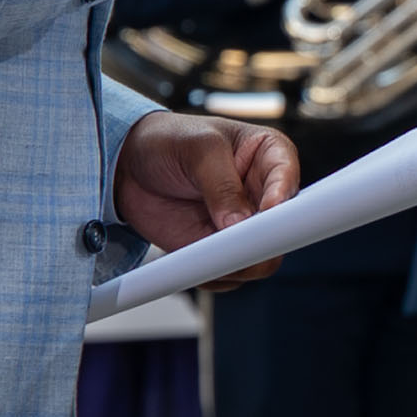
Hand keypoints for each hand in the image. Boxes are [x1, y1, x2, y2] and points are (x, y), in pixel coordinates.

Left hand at [116, 111, 301, 285]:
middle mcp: (262, 194)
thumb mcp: (198, 148)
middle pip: (283, 229)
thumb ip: (221, 183)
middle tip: (236, 243)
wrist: (128, 166)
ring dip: (236, 263)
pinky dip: (214, 275)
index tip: (267, 214)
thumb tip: (238, 223)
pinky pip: (231, 274)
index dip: (282, 199)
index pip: (288, 179)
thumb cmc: (168, 140)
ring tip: (205, 252)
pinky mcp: (220, 249)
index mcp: (269, 156)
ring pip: (261, 259)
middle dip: (262, 241)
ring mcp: (242, 225)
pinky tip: (193, 261)